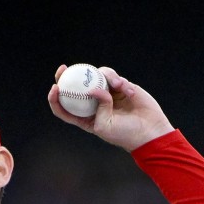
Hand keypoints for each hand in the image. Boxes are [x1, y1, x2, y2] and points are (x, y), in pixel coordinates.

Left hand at [47, 65, 174, 151]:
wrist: (148, 131)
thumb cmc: (124, 134)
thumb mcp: (104, 126)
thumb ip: (98, 107)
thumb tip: (95, 88)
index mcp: (85, 117)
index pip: (65, 107)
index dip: (55, 98)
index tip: (55, 87)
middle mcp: (94, 104)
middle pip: (76, 87)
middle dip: (67, 75)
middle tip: (64, 68)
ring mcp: (107, 94)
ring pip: (97, 77)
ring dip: (106, 77)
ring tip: (118, 86)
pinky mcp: (121, 87)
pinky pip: (115, 78)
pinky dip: (121, 82)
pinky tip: (129, 91)